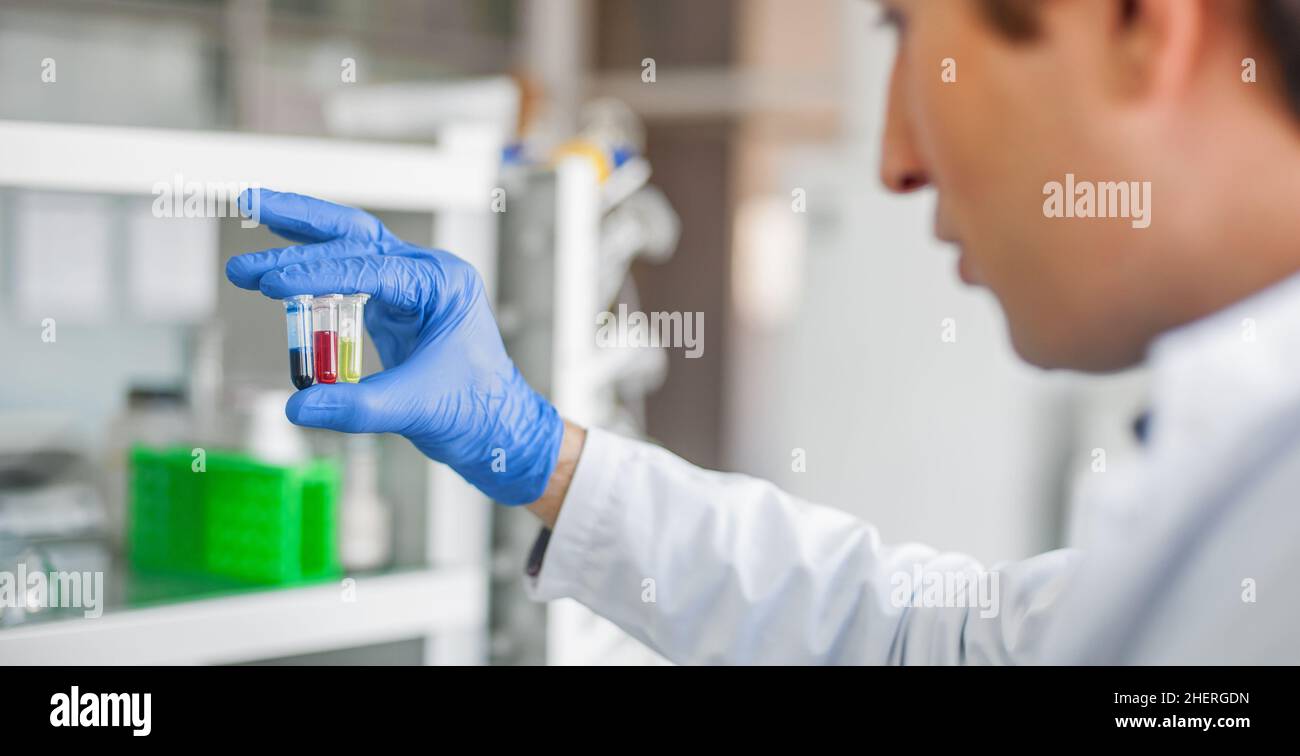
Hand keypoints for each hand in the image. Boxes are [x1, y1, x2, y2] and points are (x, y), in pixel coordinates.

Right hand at [226, 189, 563, 504]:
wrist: (498, 428)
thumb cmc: (475, 411)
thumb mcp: (416, 408)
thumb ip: (356, 407)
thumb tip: (296, 408)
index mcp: (443, 284)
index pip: (371, 267)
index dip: (316, 273)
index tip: (271, 282)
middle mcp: (428, 274)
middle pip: (357, 234)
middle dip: (300, 222)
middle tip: (247, 207)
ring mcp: (411, 286)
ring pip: (352, 244)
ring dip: (301, 231)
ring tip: (250, 209)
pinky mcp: (396, 305)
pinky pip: (349, 276)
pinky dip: (313, 265)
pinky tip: (279, 262)